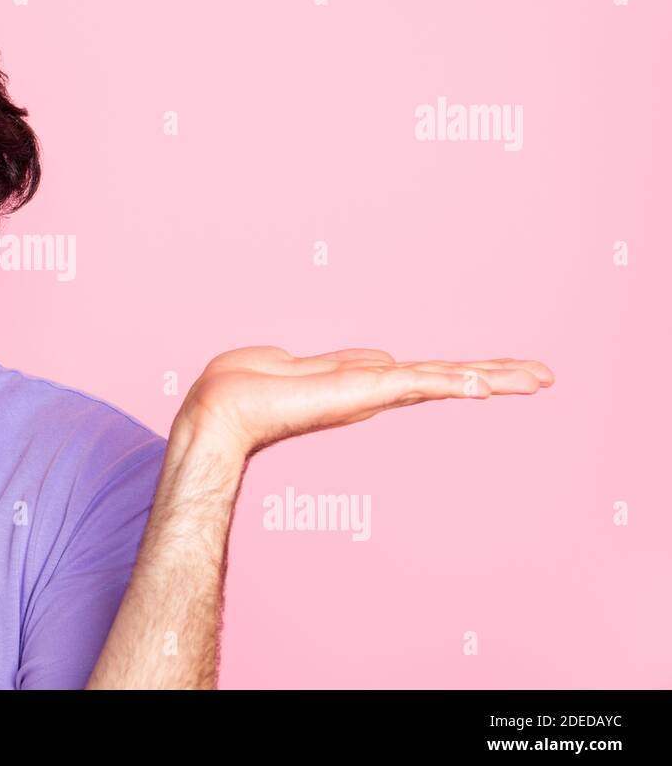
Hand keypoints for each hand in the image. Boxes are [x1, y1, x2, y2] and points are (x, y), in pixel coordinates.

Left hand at [177, 346, 554, 460]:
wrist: (222, 406)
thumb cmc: (247, 386)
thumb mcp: (303, 364)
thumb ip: (346, 362)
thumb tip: (382, 358)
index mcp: (360, 382)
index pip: (423, 374)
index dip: (463, 372)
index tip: (500, 373)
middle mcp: (372, 391)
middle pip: (444, 379)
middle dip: (493, 377)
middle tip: (543, 377)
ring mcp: (369, 394)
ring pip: (441, 380)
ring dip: (489, 377)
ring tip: (536, 378)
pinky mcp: (360, 393)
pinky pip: (415, 382)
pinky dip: (451, 380)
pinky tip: (486, 382)